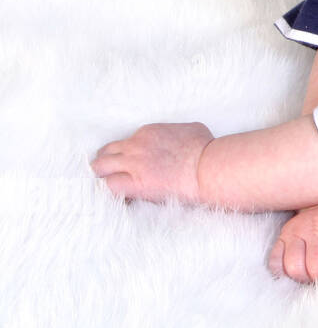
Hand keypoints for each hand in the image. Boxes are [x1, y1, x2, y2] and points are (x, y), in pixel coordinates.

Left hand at [91, 121, 213, 204]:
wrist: (209, 167)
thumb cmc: (207, 149)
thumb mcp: (193, 129)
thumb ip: (180, 131)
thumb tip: (183, 135)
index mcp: (149, 132)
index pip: (126, 142)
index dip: (127, 155)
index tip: (133, 165)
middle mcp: (136, 144)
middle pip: (106, 151)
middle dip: (106, 163)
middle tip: (113, 174)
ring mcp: (133, 163)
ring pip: (99, 166)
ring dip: (103, 176)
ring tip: (110, 187)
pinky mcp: (134, 183)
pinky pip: (108, 186)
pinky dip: (109, 192)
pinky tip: (118, 197)